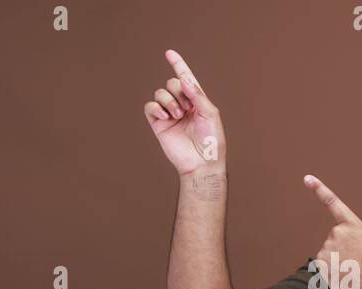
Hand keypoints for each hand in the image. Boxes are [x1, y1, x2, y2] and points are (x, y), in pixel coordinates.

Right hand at [143, 49, 225, 176]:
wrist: (201, 162)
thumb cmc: (211, 140)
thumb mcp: (210, 113)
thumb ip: (197, 95)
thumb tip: (184, 80)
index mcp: (197, 101)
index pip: (186, 79)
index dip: (178, 65)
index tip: (169, 53)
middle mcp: (182, 105)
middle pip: (172, 84)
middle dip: (179, 92)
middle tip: (187, 109)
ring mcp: (169, 114)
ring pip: (160, 93)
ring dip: (169, 101)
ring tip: (178, 115)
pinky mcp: (159, 124)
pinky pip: (150, 107)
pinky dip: (156, 108)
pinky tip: (166, 117)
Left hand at [303, 174, 361, 288]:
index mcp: (353, 226)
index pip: (334, 204)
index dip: (319, 189)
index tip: (307, 179)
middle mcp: (337, 233)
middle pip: (334, 240)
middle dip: (343, 251)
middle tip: (357, 262)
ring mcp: (327, 248)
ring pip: (329, 254)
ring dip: (338, 263)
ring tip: (353, 271)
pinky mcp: (320, 263)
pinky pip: (324, 266)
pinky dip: (332, 272)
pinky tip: (344, 277)